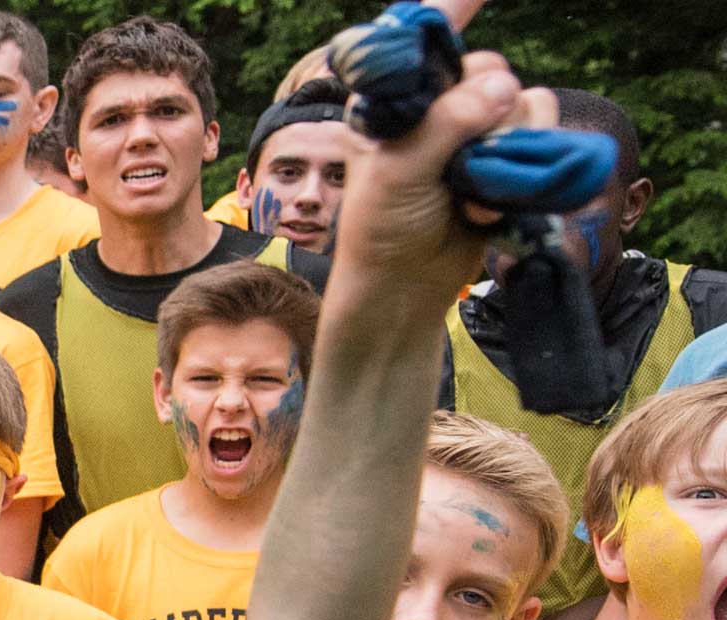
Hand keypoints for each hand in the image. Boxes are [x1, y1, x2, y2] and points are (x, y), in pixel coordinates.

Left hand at [332, 47, 553, 301]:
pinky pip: (544, 142)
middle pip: (493, 71)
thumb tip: (504, 86)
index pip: (426, 40)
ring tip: (469, 193)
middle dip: (488, 115)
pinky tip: (488, 207)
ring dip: (507, 151)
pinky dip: (524, 175)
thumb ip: (448, 125)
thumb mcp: (399, 173)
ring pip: (528, 104)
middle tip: (462, 164)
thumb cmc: (381, 228)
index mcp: (397, 99)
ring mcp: (476, 134)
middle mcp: (440, 108)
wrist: (404, 287)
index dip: (452, 8)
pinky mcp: (507, 162)